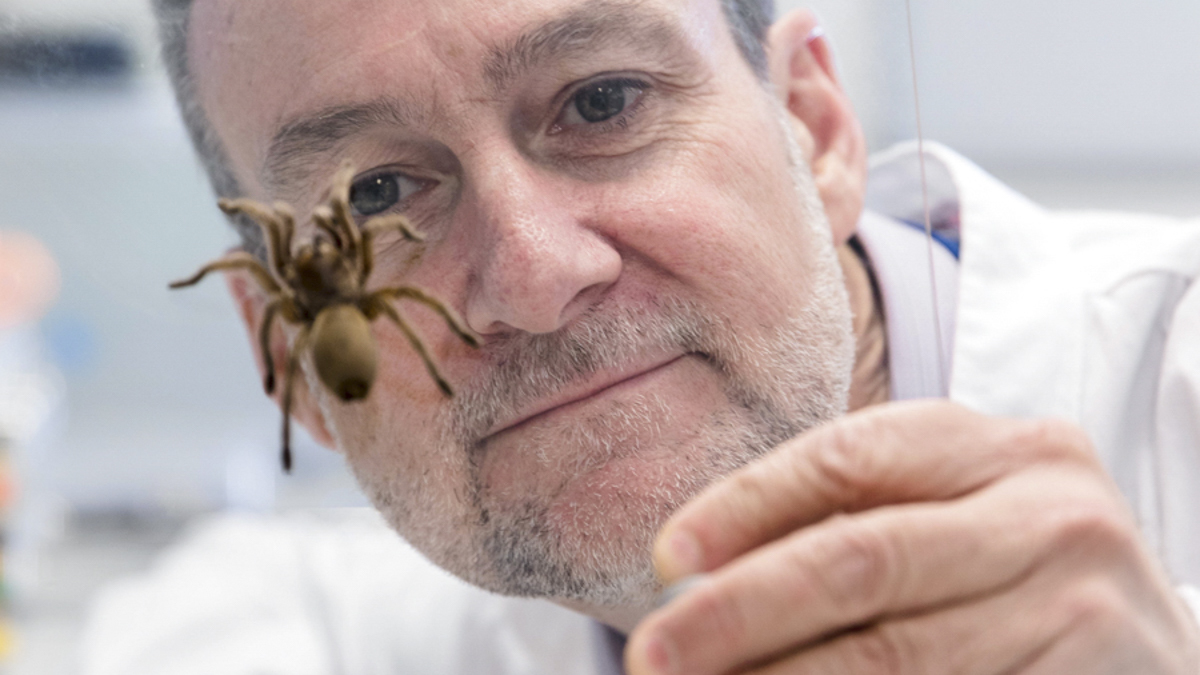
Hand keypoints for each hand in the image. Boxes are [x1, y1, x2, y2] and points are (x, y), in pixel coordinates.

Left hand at [626, 400, 1199, 673]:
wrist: (1157, 658)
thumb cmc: (1019, 578)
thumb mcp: (953, 521)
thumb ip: (849, 526)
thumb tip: (693, 578)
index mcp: (1002, 447)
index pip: (846, 459)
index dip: (743, 507)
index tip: (664, 559)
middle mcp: (1051, 513)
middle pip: (858, 559)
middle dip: (737, 612)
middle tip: (652, 655)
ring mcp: (1084, 608)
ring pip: (891, 655)